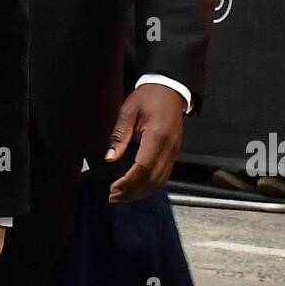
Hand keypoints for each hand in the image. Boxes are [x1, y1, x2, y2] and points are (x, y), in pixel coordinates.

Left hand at [106, 84, 184, 202]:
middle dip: (132, 192)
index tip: (113, 188)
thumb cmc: (149, 96)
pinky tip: (137, 188)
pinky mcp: (174, 153)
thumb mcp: (128, 110)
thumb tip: (110, 157)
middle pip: (152, 179)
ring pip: (160, 181)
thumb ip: (119, 135)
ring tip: (122, 196)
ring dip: (141, 192)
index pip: (143, 167)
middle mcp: (169, 147)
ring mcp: (174, 152)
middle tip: (114, 197)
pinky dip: (150, 186)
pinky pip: (163, 175)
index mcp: (157, 136)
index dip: (128, 182)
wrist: (170, 88)